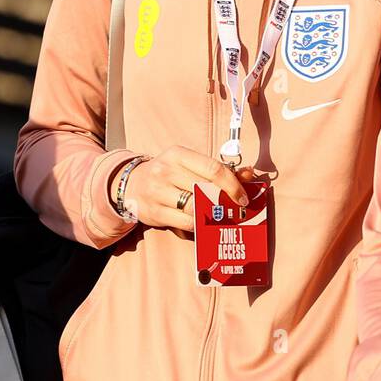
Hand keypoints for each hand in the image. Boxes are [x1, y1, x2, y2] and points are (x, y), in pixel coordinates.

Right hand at [112, 145, 257, 235]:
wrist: (131, 184)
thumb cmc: (169, 173)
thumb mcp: (189, 164)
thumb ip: (217, 169)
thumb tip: (248, 173)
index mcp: (178, 154)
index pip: (212, 168)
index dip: (232, 184)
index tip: (242, 197)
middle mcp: (166, 171)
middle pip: (206, 189)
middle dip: (224, 202)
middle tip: (236, 210)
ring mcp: (157, 192)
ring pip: (195, 207)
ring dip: (213, 215)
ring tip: (222, 218)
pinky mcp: (153, 211)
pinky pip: (184, 222)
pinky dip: (199, 225)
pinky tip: (205, 223)